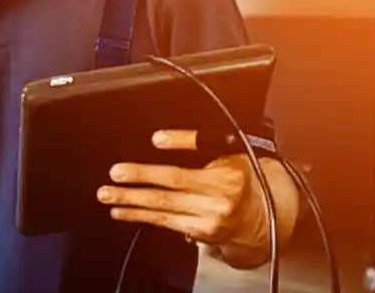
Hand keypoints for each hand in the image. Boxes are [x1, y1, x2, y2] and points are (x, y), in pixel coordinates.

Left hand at [96, 130, 265, 246]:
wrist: (266, 215)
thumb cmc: (242, 177)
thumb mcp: (227, 152)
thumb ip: (195, 143)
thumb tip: (159, 139)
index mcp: (226, 177)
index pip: (184, 170)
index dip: (160, 161)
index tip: (141, 152)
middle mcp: (219, 201)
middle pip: (170, 191)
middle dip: (136, 185)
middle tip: (112, 179)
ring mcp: (209, 221)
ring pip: (163, 210)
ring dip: (131, 204)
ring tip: (108, 197)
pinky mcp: (201, 234)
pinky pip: (166, 223)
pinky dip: (141, 216)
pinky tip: (123, 212)